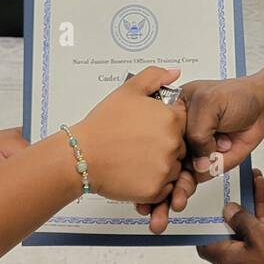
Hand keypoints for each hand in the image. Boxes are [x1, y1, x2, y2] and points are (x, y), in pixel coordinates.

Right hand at [73, 67, 186, 204]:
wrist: (82, 155)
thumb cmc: (102, 124)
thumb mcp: (128, 90)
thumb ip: (154, 77)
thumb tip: (175, 73)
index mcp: (170, 119)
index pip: (182, 123)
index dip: (165, 126)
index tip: (148, 129)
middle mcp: (173, 143)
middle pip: (179, 147)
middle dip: (163, 147)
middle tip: (138, 145)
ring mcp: (165, 168)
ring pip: (173, 169)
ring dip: (159, 167)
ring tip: (135, 159)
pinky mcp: (155, 189)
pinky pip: (164, 189)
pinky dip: (152, 184)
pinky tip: (134, 173)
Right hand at [139, 71, 263, 227]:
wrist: (259, 109)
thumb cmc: (233, 96)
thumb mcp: (209, 103)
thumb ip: (198, 132)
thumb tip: (197, 162)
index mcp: (170, 114)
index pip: (149, 134)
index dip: (138, 153)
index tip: (131, 173)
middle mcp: (176, 137)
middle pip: (157, 161)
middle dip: (148, 184)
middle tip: (142, 205)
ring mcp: (189, 153)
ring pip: (170, 178)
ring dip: (162, 199)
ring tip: (157, 216)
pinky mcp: (203, 168)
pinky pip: (188, 184)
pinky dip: (181, 195)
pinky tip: (175, 204)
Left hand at [196, 169, 263, 263]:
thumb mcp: (258, 235)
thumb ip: (241, 220)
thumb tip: (229, 211)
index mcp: (231, 259)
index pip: (206, 244)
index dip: (203, 226)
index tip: (204, 207)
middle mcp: (241, 256)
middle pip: (227, 228)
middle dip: (228, 206)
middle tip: (226, 187)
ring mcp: (256, 250)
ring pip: (246, 222)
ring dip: (246, 201)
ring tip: (245, 180)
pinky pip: (261, 223)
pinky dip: (260, 206)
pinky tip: (260, 187)